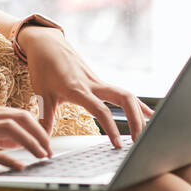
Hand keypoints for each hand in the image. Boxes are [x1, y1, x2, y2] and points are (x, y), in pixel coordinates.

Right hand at [0, 104, 54, 170]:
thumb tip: (15, 142)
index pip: (18, 113)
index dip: (37, 127)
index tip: (47, 142)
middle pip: (20, 119)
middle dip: (40, 134)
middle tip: (49, 151)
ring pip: (11, 132)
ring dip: (31, 144)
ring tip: (41, 158)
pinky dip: (9, 160)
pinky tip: (20, 167)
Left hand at [21, 26, 154, 146]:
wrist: (46, 43)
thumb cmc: (43, 67)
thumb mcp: (42, 95)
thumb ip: (45, 120)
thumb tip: (44, 146)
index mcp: (78, 89)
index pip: (100, 110)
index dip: (111, 127)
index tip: (117, 145)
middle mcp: (93, 84)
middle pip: (123, 98)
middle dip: (135, 119)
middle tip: (139, 141)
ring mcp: (99, 82)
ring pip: (126, 95)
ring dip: (139, 113)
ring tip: (146, 134)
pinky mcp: (100, 82)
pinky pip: (123, 93)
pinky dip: (136, 104)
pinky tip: (149, 114)